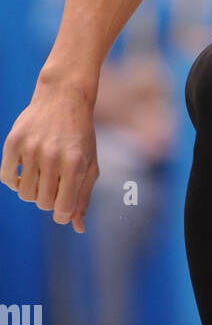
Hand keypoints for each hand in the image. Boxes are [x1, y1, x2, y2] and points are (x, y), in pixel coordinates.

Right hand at [0, 79, 99, 232]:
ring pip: (24, 193)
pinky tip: (25, 168)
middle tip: (55, 182)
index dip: (62, 214)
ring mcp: (31, 148)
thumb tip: (77, 228)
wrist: (64, 96)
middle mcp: (53, 155)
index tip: (63, 205)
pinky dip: (14, 180)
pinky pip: (6, 178)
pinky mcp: (14, 141)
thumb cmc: (80, 134)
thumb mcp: (89, 162)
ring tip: (41, 174)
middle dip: (49, 199)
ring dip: (32, 189)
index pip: (63, 210)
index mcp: (75, 162)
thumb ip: (83, 196)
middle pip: (42, 203)